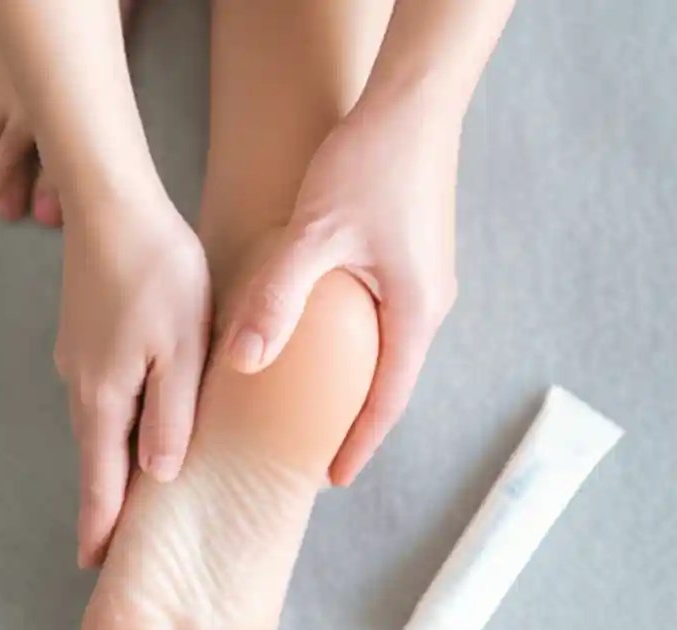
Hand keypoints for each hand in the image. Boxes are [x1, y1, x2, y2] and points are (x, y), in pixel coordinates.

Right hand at [54, 195, 209, 566]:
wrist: (112, 202)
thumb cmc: (159, 271)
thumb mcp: (182, 347)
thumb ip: (172, 414)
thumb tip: (158, 474)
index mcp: (105, 395)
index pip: (100, 478)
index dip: (100, 524)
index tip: (95, 564)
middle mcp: (81, 383)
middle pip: (95, 457)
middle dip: (104, 501)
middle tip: (111, 544)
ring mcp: (77, 358)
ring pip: (98, 424)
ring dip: (111, 461)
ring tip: (127, 493)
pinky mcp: (84, 335)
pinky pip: (101, 394)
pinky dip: (115, 422)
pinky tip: (134, 422)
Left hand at [222, 96, 460, 485]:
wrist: (416, 100)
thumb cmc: (372, 163)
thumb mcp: (316, 235)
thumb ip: (279, 298)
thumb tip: (244, 362)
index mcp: (417, 311)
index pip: (388, 401)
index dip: (359, 444)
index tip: (332, 480)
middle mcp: (431, 301)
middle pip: (393, 378)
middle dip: (357, 417)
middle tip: (315, 447)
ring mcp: (428, 276)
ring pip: (390, 345)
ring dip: (358, 377)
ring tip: (316, 401)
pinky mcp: (414, 253)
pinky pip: (388, 314)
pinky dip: (359, 340)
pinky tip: (326, 335)